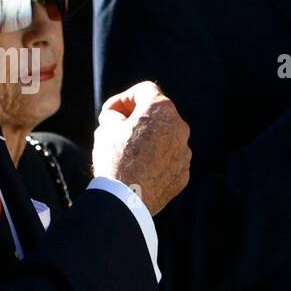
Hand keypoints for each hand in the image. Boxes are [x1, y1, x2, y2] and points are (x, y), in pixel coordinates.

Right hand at [93, 81, 190, 214]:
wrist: (127, 199)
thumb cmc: (115, 158)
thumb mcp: (106, 128)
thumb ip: (115, 116)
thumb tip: (118, 118)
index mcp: (161, 109)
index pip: (143, 91)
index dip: (123, 99)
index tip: (110, 113)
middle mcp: (180, 127)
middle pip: (157, 114)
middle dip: (137, 119)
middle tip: (118, 130)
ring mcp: (184, 152)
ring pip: (165, 138)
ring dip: (148, 140)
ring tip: (127, 153)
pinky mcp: (184, 173)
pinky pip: (169, 160)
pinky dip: (156, 161)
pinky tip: (138, 171)